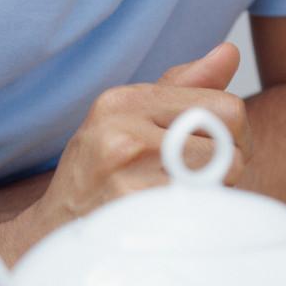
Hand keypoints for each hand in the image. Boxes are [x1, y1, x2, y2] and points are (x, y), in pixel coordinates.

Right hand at [15, 42, 250, 241]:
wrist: (50, 233)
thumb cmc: (100, 173)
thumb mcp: (131, 119)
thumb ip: (185, 86)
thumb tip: (230, 52)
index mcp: (125, 99)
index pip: (225, 106)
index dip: (235, 134)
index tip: (219, 150)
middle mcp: (122, 128)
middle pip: (228, 140)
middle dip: (227, 162)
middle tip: (199, 178)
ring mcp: (125, 168)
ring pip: (220, 175)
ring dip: (212, 191)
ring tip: (177, 197)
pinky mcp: (130, 206)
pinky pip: (198, 205)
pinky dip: (196, 214)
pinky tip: (168, 217)